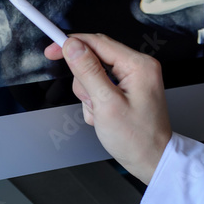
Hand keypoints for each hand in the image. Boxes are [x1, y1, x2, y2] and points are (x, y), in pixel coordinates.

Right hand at [45, 34, 172, 184]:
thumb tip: (73, 47)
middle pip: (94, 58)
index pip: (98, 42)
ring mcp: (133, 78)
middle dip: (84, 82)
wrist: (151, 160)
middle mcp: (138, 67)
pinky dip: (95, 102)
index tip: (51, 49)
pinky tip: (104, 116)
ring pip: (94, 75)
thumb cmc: (137, 139)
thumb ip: (88, 71)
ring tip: (100, 113)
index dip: (71, 44)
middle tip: (91, 102)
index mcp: (138, 65)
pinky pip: (100, 86)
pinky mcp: (127, 89)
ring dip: (89, 95)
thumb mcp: (106, 104)